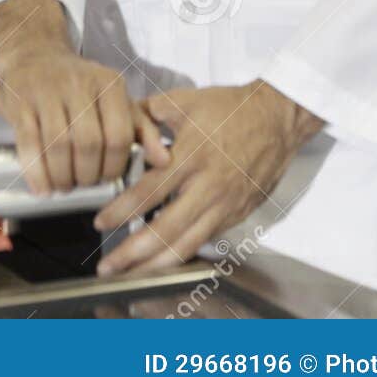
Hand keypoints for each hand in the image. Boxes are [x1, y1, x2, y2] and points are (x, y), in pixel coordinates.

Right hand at [0, 0, 169, 194]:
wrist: (35, 56)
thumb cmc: (80, 86)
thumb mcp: (117, 100)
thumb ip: (143, 129)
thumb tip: (164, 159)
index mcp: (109, 83)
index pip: (119, 136)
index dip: (114, 167)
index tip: (107, 178)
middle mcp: (79, 83)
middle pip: (89, 144)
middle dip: (88, 175)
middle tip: (84, 184)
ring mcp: (47, 91)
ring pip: (59, 146)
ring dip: (63, 177)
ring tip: (65, 184)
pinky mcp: (20, 101)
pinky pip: (29, 144)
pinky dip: (37, 172)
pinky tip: (42, 186)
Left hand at [92, 81, 322, 278]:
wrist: (276, 117)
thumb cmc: (231, 108)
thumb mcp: (186, 100)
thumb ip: (150, 112)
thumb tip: (122, 121)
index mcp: (191, 155)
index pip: (149, 192)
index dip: (121, 211)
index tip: (101, 223)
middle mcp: (207, 186)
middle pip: (164, 230)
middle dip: (132, 253)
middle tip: (107, 266)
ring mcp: (224, 205)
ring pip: (186, 245)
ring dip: (155, 265)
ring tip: (130, 276)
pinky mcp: (236, 215)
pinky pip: (204, 242)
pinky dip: (181, 256)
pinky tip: (162, 263)